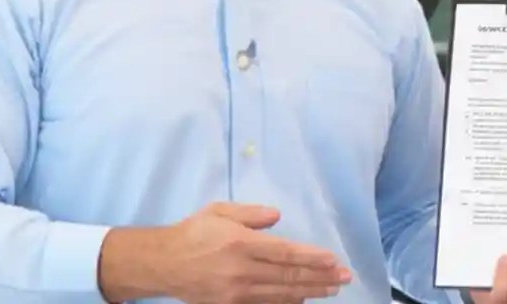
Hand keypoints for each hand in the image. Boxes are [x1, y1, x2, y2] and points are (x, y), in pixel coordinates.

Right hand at [101, 201, 351, 303]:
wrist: (163, 263)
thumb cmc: (193, 232)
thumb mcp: (219, 211)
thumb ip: (250, 213)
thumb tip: (277, 215)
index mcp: (241, 243)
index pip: (285, 253)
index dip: (312, 258)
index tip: (333, 260)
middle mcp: (242, 270)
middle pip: (288, 276)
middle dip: (320, 277)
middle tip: (344, 277)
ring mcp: (237, 292)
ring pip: (281, 294)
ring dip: (309, 291)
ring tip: (331, 289)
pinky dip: (287, 303)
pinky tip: (303, 299)